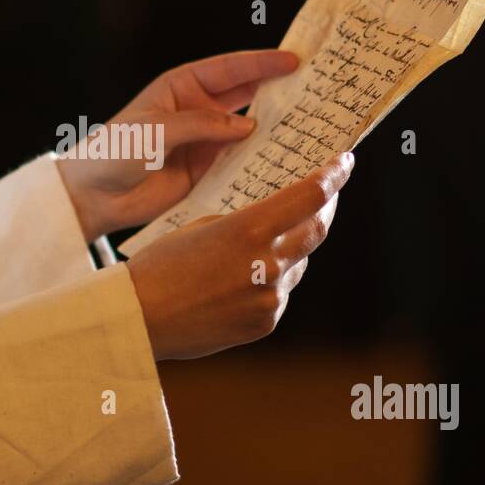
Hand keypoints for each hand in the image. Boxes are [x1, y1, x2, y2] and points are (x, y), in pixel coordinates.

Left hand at [55, 48, 299, 241]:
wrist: (93, 195)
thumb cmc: (115, 150)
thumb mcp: (157, 130)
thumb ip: (202, 126)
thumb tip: (248, 127)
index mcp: (183, 87)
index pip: (231, 70)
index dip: (263, 64)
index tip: (295, 61)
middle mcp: (199, 111)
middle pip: (247, 97)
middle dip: (279, 93)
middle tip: (315, 90)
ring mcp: (206, 142)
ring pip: (249, 133)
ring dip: (276, 131)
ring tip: (311, 128)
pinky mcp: (207, 173)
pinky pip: (241, 165)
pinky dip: (262, 164)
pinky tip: (286, 164)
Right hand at [126, 152, 354, 359]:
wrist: (140, 317)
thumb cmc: (161, 264)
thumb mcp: (203, 226)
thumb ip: (247, 223)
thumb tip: (276, 224)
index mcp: (249, 230)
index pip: (311, 196)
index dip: (334, 175)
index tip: (344, 161)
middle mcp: (268, 265)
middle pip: (317, 229)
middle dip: (325, 208)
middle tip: (327, 195)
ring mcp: (270, 298)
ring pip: (298, 264)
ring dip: (290, 249)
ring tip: (267, 242)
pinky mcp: (264, 322)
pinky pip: (280, 293)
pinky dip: (271, 280)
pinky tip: (244, 278)